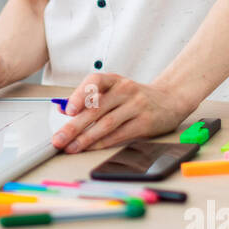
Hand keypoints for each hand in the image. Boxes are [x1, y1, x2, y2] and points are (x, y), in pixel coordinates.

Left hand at [51, 73, 188, 152]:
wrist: (170, 100)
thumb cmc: (135, 97)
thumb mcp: (114, 90)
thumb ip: (90, 98)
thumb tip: (62, 109)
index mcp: (114, 80)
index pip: (94, 81)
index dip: (79, 95)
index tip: (67, 111)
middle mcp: (125, 90)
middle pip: (96, 108)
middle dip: (73, 126)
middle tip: (58, 139)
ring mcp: (136, 106)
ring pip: (106, 123)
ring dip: (85, 138)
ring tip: (71, 147)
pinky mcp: (145, 123)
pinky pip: (119, 135)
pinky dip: (102, 143)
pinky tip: (90, 148)